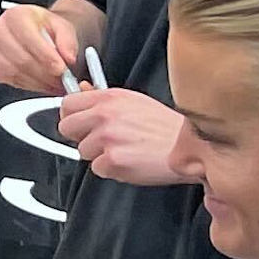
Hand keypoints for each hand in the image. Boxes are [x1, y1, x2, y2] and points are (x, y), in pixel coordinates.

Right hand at [0, 1, 84, 96]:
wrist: (36, 31)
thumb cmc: (46, 28)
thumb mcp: (63, 27)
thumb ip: (67, 40)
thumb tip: (68, 57)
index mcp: (15, 15)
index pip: (29, 39)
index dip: (46, 57)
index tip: (61, 69)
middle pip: (21, 59)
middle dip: (44, 74)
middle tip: (61, 80)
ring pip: (14, 72)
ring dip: (37, 82)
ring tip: (53, 83)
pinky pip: (8, 80)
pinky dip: (27, 85)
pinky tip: (39, 82)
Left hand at [55, 83, 188, 185]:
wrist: (193, 148)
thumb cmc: (168, 127)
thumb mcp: (135, 101)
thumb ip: (105, 98)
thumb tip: (83, 89)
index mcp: (110, 98)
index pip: (67, 103)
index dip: (71, 115)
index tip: (77, 122)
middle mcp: (105, 115)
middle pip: (66, 128)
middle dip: (80, 136)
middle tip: (102, 140)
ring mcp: (107, 138)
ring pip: (83, 151)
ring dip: (99, 154)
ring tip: (126, 150)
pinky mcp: (113, 160)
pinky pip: (97, 169)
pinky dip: (112, 170)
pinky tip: (131, 161)